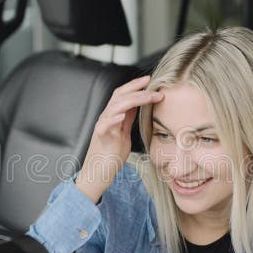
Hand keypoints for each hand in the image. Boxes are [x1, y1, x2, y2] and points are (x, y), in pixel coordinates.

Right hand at [75, 76, 162, 202]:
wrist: (98, 172)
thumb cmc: (111, 154)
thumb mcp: (124, 132)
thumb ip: (128, 118)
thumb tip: (139, 105)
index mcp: (113, 115)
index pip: (123, 94)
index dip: (135, 85)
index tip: (150, 80)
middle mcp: (106, 117)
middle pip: (119, 96)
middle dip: (137, 88)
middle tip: (153, 86)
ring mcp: (102, 127)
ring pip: (114, 107)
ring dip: (132, 100)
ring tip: (146, 97)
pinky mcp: (100, 138)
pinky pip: (104, 126)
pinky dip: (112, 119)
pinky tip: (121, 115)